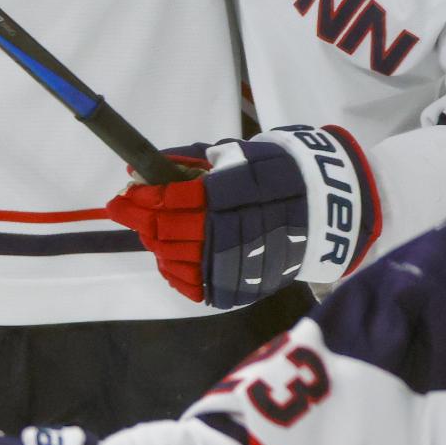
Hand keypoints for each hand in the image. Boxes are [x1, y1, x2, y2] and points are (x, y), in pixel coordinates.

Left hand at [106, 126, 380, 308]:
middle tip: (125, 209)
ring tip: (151, 229)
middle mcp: (227, 232)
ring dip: (154, 243)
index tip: (120, 195)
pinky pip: (190, 285)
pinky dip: (172, 271)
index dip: (140, 198)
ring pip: (171, 258)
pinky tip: (169, 256)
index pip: (169, 199)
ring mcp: (232, 264)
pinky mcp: (237, 289)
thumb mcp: (234, 155)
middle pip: (164, 230)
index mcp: (227, 195)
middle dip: (139, 219)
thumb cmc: (276, 174)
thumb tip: (135, 170)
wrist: (325, 213)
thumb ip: (184, 162)